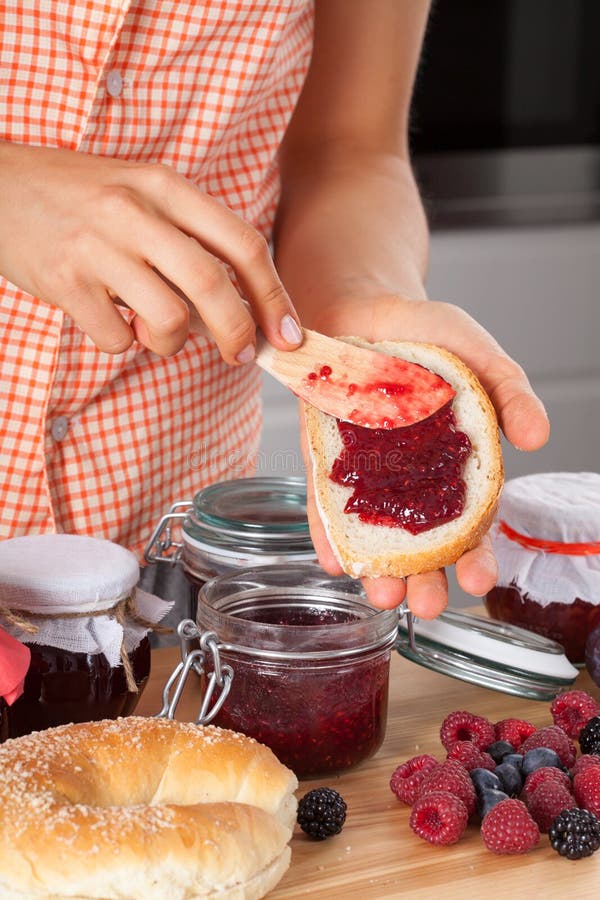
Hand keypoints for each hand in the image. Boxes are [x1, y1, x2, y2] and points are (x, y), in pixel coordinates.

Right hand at [0, 142, 301, 359]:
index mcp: (165, 186)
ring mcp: (97, 246)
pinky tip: (108, 321)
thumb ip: (188, 240)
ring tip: (150, 329)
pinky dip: (122, 344)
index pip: (242, 244)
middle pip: (213, 287)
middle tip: (237, 354)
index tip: (288, 334)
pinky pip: (117, 339)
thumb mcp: (140, 194)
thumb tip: (238, 310)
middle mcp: (135, 211)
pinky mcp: (64, 281)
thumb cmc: (80, 196)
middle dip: (237, 334)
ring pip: (168, 321)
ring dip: (169, 343)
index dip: (274, 297)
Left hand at [300, 293, 549, 618]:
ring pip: (373, 535)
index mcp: (455, 469)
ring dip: (377, 568)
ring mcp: (367, 477)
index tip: (479, 580)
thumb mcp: (480, 356)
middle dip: (424, 580)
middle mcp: (411, 483)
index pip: (470, 526)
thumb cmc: (427, 337)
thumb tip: (538, 436)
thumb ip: (511, 392)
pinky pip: (325, 504)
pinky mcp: (326, 463)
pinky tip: (333, 559)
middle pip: (420, 545)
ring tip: (382, 592)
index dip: (476, 555)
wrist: (364, 310)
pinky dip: (327, 532)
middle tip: (426, 605)